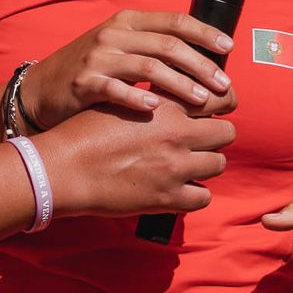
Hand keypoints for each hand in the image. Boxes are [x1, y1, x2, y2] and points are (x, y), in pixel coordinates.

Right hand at [22, 9, 236, 127]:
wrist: (42, 88)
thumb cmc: (91, 70)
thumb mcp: (121, 47)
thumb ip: (153, 47)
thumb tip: (202, 59)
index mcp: (128, 21)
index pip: (174, 20)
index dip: (204, 33)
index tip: (228, 48)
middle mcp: (114, 35)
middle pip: (167, 45)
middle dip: (200, 65)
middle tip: (222, 87)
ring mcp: (98, 57)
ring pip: (148, 67)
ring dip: (178, 84)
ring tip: (200, 102)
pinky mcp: (83, 82)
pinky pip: (115, 89)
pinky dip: (136, 99)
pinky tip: (154, 111)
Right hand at [37, 102, 234, 216]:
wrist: (65, 168)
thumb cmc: (85, 132)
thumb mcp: (121, 101)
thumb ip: (154, 98)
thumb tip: (174, 94)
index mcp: (166, 105)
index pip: (218, 97)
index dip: (225, 102)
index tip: (221, 107)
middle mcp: (177, 134)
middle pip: (227, 132)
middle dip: (216, 135)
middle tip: (202, 139)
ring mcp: (176, 167)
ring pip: (219, 164)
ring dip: (207, 163)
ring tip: (189, 164)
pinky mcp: (168, 198)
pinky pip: (203, 197)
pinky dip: (196, 193)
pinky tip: (181, 188)